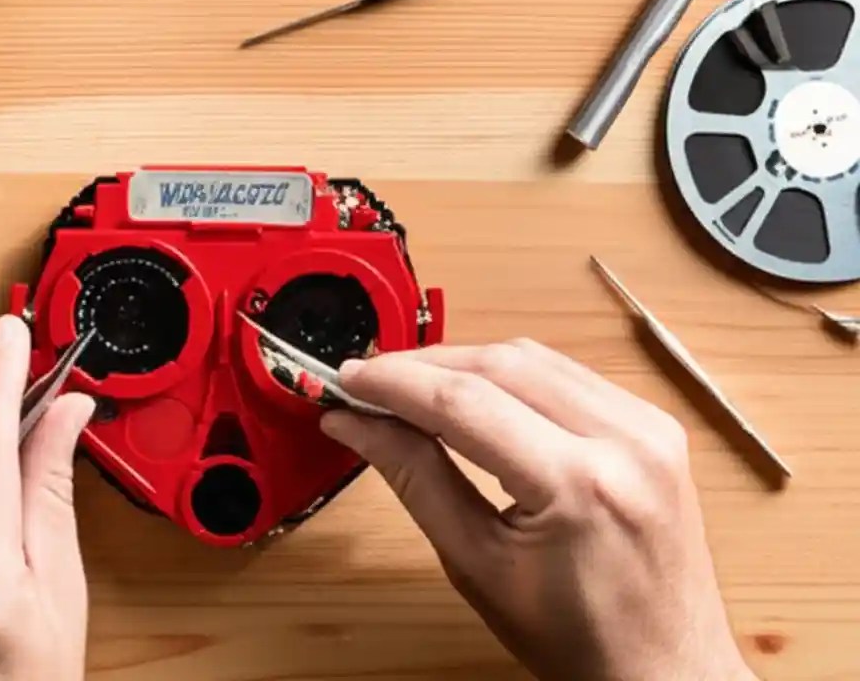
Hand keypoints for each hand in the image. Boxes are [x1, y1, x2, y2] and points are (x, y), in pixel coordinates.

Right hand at [321, 340, 757, 680]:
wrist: (664, 670)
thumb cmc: (572, 638)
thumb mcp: (475, 565)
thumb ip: (415, 479)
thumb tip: (353, 424)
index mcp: (579, 486)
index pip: (465, 404)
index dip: (395, 383)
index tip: (344, 379)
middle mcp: (626, 440)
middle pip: (500, 365)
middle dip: (423, 366)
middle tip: (366, 382)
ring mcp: (650, 426)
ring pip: (534, 358)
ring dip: (463, 363)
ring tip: (408, 387)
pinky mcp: (659, 424)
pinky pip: (568, 375)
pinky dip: (510, 375)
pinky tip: (472, 394)